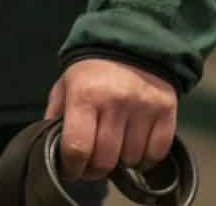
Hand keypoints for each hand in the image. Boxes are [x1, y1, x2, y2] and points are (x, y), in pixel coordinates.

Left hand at [44, 58, 177, 181]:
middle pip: (105, 160)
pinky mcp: (166, 111)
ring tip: (114, 147)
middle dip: (94, 169)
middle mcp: (115, 102)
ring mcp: (143, 107)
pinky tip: (134, 147)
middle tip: (91, 165)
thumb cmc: (92, 72)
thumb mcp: (65, 86)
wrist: (131, 44)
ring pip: (131, 159)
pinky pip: (156, 153)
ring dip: (121, 161)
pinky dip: (145, 159)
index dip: (72, 168)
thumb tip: (50, 148)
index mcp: (84, 95)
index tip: (70, 171)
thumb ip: (56, 116)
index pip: (77, 147)